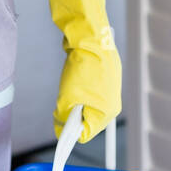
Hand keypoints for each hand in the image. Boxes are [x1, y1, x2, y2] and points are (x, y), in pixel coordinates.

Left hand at [48, 0, 121, 143]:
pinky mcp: (106, 75)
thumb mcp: (67, 98)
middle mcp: (113, 101)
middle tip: (61, 104)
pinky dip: (79, 86)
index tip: (58, 125)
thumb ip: (63, 117)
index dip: (69, 131)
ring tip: (69, 87)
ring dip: (74, 99)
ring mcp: (111, 87)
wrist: (90, 37)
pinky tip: (75, 76)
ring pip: (87, 102)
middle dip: (72, 114)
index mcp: (108, 111)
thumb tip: (60, 127)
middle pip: (87, 118)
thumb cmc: (82, 69)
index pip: (86, 133)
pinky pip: (89, 89)